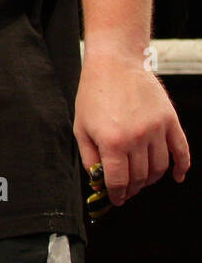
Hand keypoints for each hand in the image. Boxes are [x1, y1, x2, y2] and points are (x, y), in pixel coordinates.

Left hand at [74, 47, 190, 207]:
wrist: (114, 64)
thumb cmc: (93, 94)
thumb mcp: (81, 126)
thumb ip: (90, 157)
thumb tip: (99, 180)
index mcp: (112, 142)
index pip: (118, 180)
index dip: (117, 194)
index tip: (116, 199)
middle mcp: (137, 138)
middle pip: (140, 177)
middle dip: (132, 187)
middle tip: (127, 189)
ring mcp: (157, 130)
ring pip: (159, 168)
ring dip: (151, 179)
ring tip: (142, 180)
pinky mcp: (170, 121)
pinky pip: (182, 151)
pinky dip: (181, 167)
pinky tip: (176, 176)